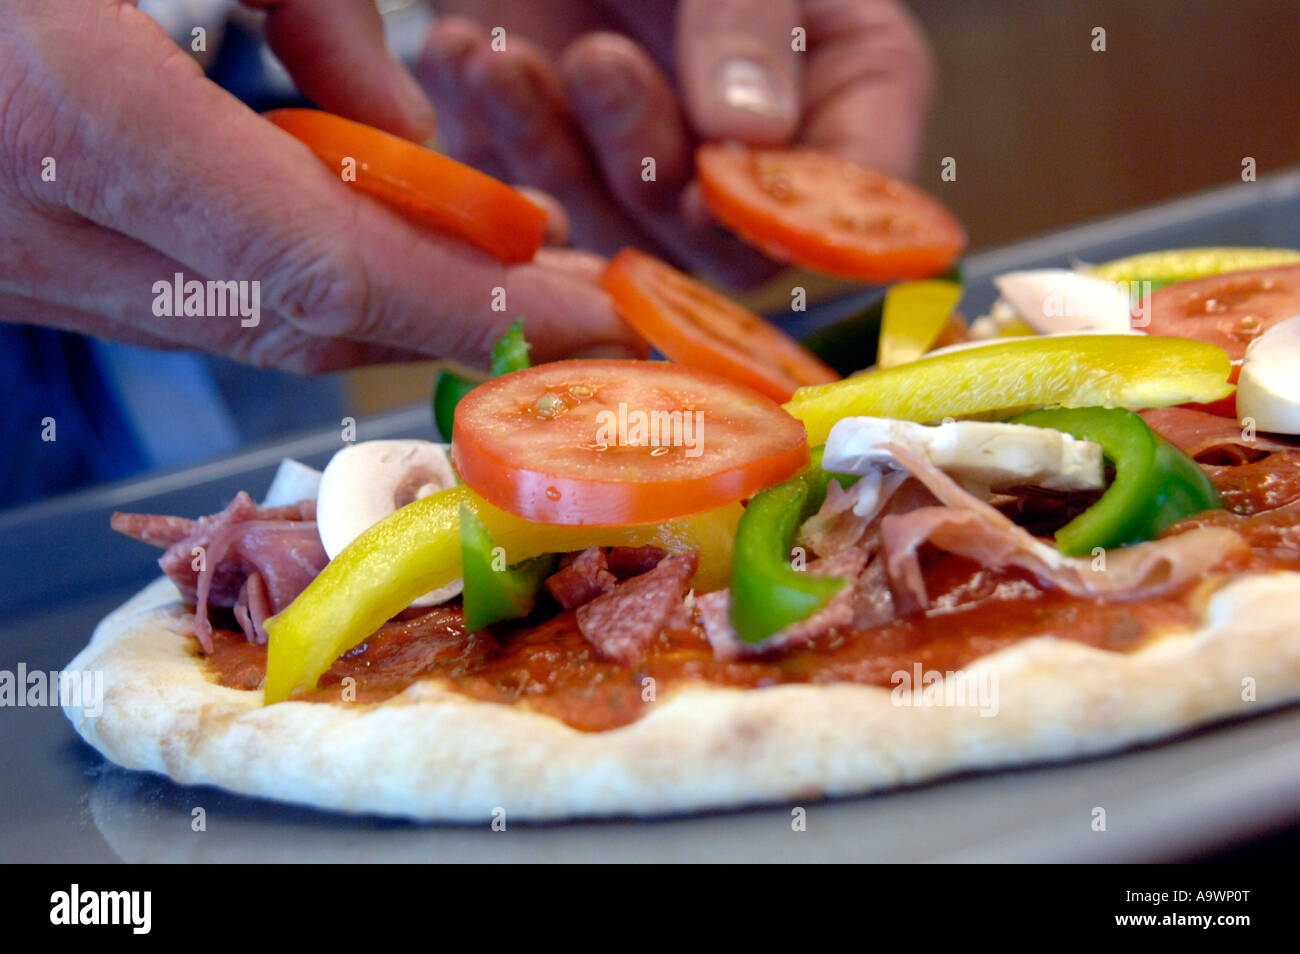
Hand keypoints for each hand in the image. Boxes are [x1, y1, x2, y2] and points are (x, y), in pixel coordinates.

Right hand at [0, 0, 643, 372]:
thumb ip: (313, 15)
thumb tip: (411, 146)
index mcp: (68, 110)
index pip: (325, 260)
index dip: (471, 298)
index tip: (591, 312)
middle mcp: (21, 223)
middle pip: (293, 320)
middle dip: (443, 316)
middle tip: (560, 294)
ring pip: (233, 325)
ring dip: (371, 302)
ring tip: (476, 257)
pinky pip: (169, 298)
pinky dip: (279, 279)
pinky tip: (344, 227)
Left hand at [417, 0, 933, 286]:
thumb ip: (747, 21)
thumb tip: (748, 135)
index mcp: (843, 88)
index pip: (849, 193)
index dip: (787, 215)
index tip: (712, 183)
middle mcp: (748, 153)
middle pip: (712, 241)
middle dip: (644, 160)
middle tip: (598, 62)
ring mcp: (648, 168)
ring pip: (609, 235)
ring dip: (551, 153)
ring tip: (508, 60)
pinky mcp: (555, 164)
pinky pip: (521, 196)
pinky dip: (487, 133)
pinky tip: (464, 51)